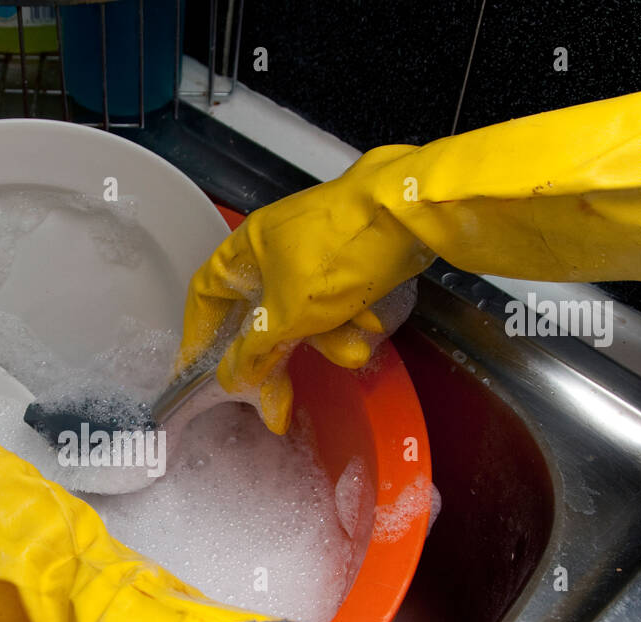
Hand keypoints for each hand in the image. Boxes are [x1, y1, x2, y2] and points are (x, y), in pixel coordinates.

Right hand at [182, 81, 640, 433]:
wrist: (442, 205)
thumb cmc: (365, 237)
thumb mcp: (294, 308)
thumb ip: (255, 352)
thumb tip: (234, 382)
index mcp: (254, 245)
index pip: (205, 298)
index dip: (198, 343)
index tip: (202, 383)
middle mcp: (288, 245)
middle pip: (264, 317)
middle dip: (286, 353)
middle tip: (289, 396)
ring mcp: (333, 252)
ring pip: (313, 321)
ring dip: (333, 342)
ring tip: (357, 340)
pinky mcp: (373, 259)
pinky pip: (350, 310)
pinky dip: (360, 326)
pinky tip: (378, 323)